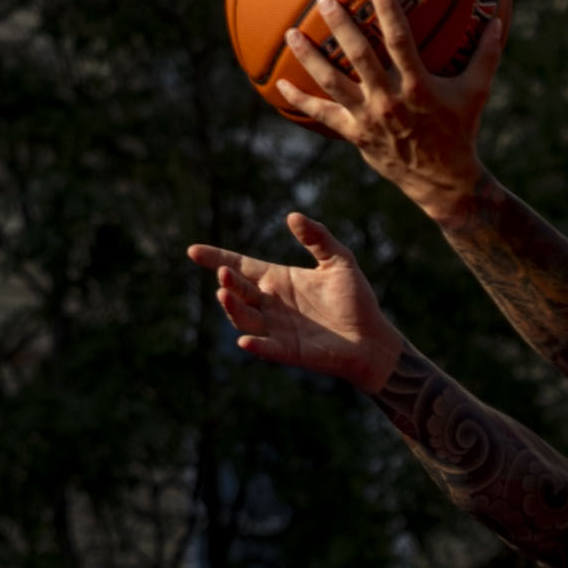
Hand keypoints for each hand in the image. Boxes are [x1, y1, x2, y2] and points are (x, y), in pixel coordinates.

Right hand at [187, 213, 403, 390]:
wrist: (373, 338)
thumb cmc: (356, 299)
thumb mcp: (340, 260)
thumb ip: (318, 238)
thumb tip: (292, 216)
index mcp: (278, 280)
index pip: (241, 266)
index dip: (217, 258)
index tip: (193, 251)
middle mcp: (270, 304)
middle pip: (239, 291)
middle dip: (228, 281)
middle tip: (223, 272)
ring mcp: (277, 329)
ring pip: (245, 318)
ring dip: (233, 309)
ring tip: (225, 294)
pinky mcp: (288, 351)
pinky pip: (266, 347)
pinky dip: (255, 344)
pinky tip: (245, 340)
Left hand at [275, 0, 506, 223]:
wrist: (442, 181)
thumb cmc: (461, 131)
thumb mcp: (476, 92)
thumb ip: (486, 54)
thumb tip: (497, 18)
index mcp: (418, 85)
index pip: (400, 40)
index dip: (388, 11)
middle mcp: (389, 100)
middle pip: (359, 56)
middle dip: (341, 26)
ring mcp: (368, 118)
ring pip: (332, 83)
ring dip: (309, 58)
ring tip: (291, 33)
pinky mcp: (354, 134)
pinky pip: (322, 115)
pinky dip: (300, 100)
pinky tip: (279, 85)